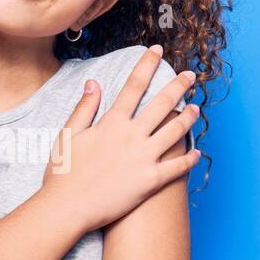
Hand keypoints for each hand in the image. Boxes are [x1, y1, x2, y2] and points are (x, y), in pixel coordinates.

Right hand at [40, 46, 200, 234]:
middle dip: (178, 86)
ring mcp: (143, 158)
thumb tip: (94, 83)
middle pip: (162, 104)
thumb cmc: (63, 174)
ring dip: (188, 118)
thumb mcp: (67, 135)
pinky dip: (189, 159)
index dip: (147, 65)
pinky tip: (197, 153)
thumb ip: (84, 108)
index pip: (134, 85)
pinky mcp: (150, 182)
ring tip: (197, 108)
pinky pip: (176, 168)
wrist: (66, 208)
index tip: (157, 50)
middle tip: (191, 75)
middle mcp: (131, 136)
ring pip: (175, 132)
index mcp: (111, 123)